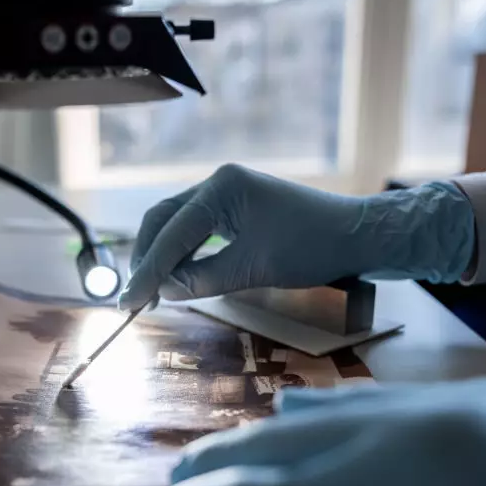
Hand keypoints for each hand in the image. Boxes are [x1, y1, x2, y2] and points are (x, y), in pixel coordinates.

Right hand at [118, 164, 474, 309]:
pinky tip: (176, 276)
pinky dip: (181, 252)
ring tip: (151, 291)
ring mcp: (225, 192)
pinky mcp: (234, 205)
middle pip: (163, 220)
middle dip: (146, 258)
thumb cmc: (312, 247)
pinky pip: (195, 227)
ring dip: (161, 256)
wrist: (357, 234)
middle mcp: (217, 183)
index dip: (147, 271)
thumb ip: (203, 278)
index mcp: (221, 189)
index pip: (171, 233)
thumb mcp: (253, 269)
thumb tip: (163, 290)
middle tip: (135, 297)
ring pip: (175, 223)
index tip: (128, 302)